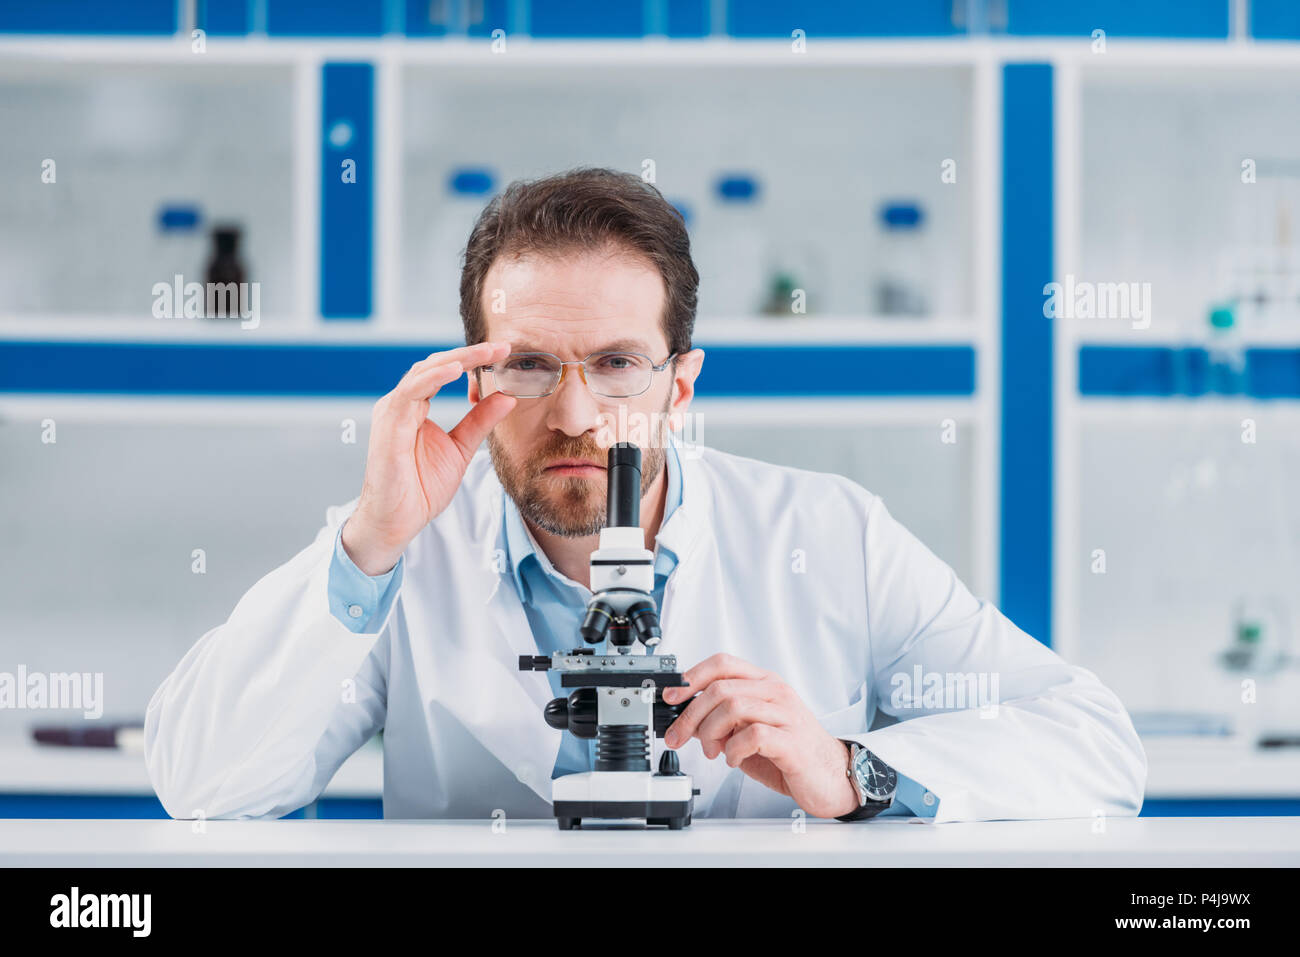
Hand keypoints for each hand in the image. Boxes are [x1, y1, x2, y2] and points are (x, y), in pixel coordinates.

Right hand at [342, 341, 516, 574]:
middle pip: (435, 366)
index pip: (444, 372)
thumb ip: (480, 421)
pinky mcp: (388, 424)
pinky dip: (433, 378)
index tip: (503, 352)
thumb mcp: (461, 448)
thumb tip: (508, 397)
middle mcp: (401, 404)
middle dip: (469, 354)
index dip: (473, 360)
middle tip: (502, 346)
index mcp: (414, 406)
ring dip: (457, 360)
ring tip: (486, 352)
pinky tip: (456, 370)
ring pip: (423, 372)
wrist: (398, 520)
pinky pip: (410, 393)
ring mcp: (392, 412)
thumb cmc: (421, 488)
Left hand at [661, 653, 860, 818]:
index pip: (722, 664)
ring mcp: (787, 715)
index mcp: (764, 684)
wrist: (831, 776)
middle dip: (691, 714)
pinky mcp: (793, 742)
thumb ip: (721, 721)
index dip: (691, 677)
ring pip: (734, 707)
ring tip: (713, 751)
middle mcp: (776, 693)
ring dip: (710, 733)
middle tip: (679, 736)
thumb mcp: (747, 731)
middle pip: (721, 688)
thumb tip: (684, 718)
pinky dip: (733, 749)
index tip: (670, 696)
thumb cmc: (789, 752)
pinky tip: (733, 759)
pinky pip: (753, 735)